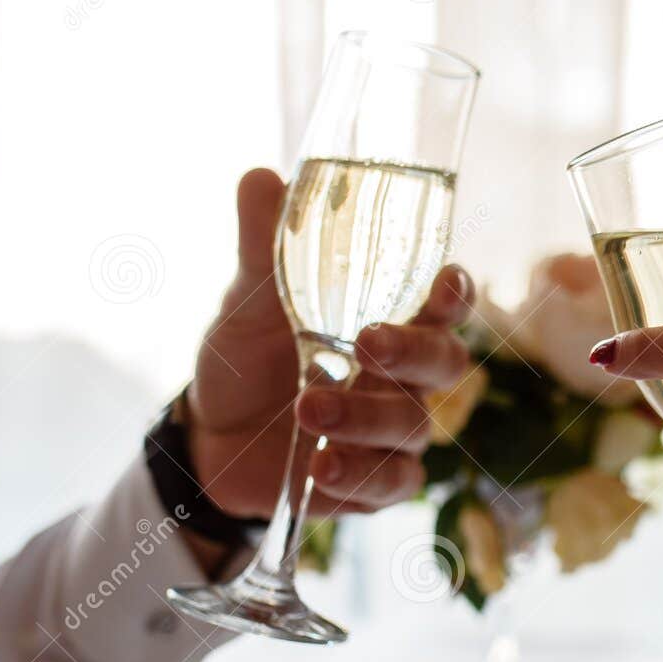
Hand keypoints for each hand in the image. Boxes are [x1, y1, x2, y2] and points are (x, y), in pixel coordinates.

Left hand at [187, 169, 473, 520]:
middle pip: (445, 363)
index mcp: (391, 320)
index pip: (444, 304)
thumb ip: (263, 246)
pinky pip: (390, 484)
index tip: (444, 283)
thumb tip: (261, 177)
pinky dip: (358, 477)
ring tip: (308, 409)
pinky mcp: (371, 483)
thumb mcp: (246, 301)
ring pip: (413, 427)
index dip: (455, 294)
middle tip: (365, 345)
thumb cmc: (247, 358)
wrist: (208, 436)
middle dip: (412, 353)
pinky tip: (320, 466)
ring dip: (364, 417)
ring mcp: (393, 432)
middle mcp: (404, 377)